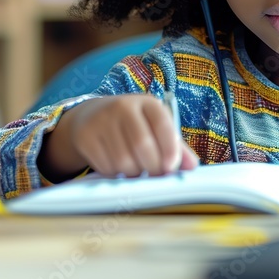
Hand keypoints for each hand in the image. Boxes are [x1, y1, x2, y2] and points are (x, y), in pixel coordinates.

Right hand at [40, 95, 199, 180]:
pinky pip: (106, 166)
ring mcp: (101, 121)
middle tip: (157, 175)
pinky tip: (120, 168)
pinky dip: (117, 175)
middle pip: (142, 145)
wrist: (92, 116)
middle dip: (153, 167)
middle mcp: (122, 107)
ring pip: (123, 160)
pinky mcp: (86, 137)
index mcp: (146, 103)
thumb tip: (193, 166)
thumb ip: (175, 145)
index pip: (162, 123)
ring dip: (135, 174)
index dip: (170, 148)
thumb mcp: (154, 127)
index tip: (172, 167)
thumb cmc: (134, 125)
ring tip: (139, 171)